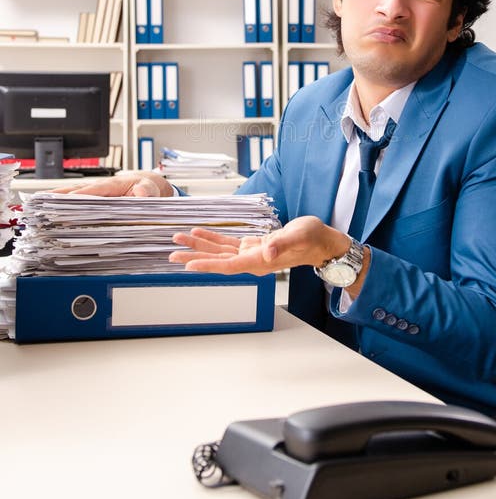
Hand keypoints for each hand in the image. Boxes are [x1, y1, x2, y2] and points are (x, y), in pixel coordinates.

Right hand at [52, 171, 175, 196]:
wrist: (147, 186)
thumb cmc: (148, 187)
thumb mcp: (152, 189)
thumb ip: (148, 191)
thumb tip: (142, 192)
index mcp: (115, 184)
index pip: (97, 189)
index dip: (83, 194)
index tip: (70, 199)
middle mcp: (102, 186)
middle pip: (79, 189)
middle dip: (61, 194)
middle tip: (44, 200)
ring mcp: (96, 192)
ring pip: (74, 193)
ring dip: (58, 198)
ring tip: (40, 203)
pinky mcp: (94, 198)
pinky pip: (77, 199)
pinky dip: (63, 203)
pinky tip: (50, 209)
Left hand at [169, 215, 351, 276]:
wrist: (320, 241)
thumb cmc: (312, 239)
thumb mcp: (299, 236)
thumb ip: (281, 244)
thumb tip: (266, 252)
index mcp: (260, 261)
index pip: (229, 266)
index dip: (208, 265)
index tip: (188, 265)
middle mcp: (252, 260)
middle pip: (218, 261)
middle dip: (195, 256)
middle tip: (172, 253)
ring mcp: (250, 254)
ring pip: (219, 251)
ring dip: (199, 245)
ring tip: (179, 240)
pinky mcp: (251, 246)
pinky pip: (227, 244)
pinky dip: (212, 238)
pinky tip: (199, 232)